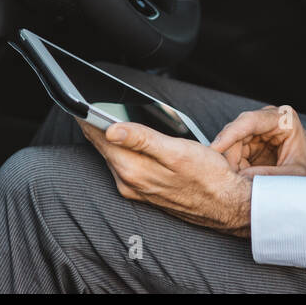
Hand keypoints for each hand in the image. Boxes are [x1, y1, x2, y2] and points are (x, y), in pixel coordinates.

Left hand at [77, 119, 252, 235]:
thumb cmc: (208, 176)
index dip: (88, 116)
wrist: (226, 205)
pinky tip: (126, 140)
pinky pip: (123, 165)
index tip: (79, 100)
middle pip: (103, 146)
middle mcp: (128, 182)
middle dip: (95, 125)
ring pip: (113, 156)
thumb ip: (141, 139)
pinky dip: (120, 150)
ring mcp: (135, 189)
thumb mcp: (176, 151)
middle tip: (87, 103)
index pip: (99, 137)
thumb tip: (110, 129)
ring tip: (103, 116)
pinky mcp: (143, 191)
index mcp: (132, 169)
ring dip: (107, 137)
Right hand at [210, 105, 305, 178]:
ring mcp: (258, 131)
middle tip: (225, 175)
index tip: (215, 148)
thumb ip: (270, 177)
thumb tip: (242, 179)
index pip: (250, 121)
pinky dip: (233, 166)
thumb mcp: (295, 176)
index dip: (230, 134)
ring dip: (230, 162)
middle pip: (237, 132)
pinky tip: (237, 178)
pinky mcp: (251, 144)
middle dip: (228, 153)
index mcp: (284, 120)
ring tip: (234, 180)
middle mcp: (268, 120)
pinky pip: (234, 153)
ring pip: (232, 143)